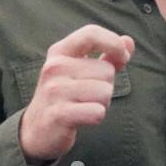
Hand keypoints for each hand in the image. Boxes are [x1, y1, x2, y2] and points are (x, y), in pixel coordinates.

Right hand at [19, 25, 134, 163]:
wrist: (36, 131)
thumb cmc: (65, 96)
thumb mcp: (81, 70)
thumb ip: (107, 55)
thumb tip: (129, 41)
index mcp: (59, 52)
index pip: (91, 33)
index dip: (114, 43)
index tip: (123, 58)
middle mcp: (54, 67)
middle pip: (107, 70)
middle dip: (106, 86)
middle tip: (86, 96)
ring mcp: (55, 90)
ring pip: (105, 92)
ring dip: (101, 103)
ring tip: (83, 106)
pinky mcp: (59, 114)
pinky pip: (98, 112)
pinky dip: (96, 117)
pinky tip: (81, 118)